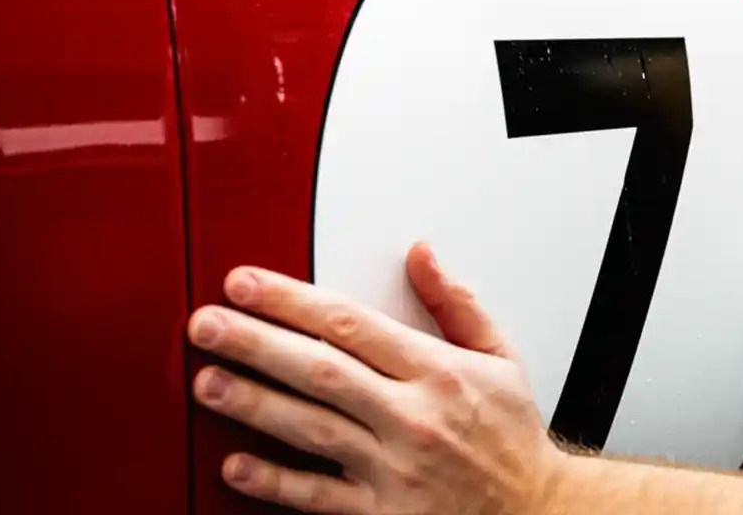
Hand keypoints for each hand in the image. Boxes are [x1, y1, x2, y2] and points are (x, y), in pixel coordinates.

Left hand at [187, 243, 565, 514]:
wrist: (534, 513)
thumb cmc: (511, 435)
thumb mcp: (500, 356)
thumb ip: (455, 303)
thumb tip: (421, 254)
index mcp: (438, 371)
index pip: (352, 324)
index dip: (292, 301)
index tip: (248, 284)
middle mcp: (413, 416)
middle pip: (321, 370)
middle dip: (257, 343)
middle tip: (208, 323)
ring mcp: (394, 467)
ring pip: (313, 428)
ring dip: (255, 404)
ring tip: (208, 382)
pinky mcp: (383, 514)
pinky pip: (319, 497)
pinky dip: (276, 481)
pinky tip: (238, 463)